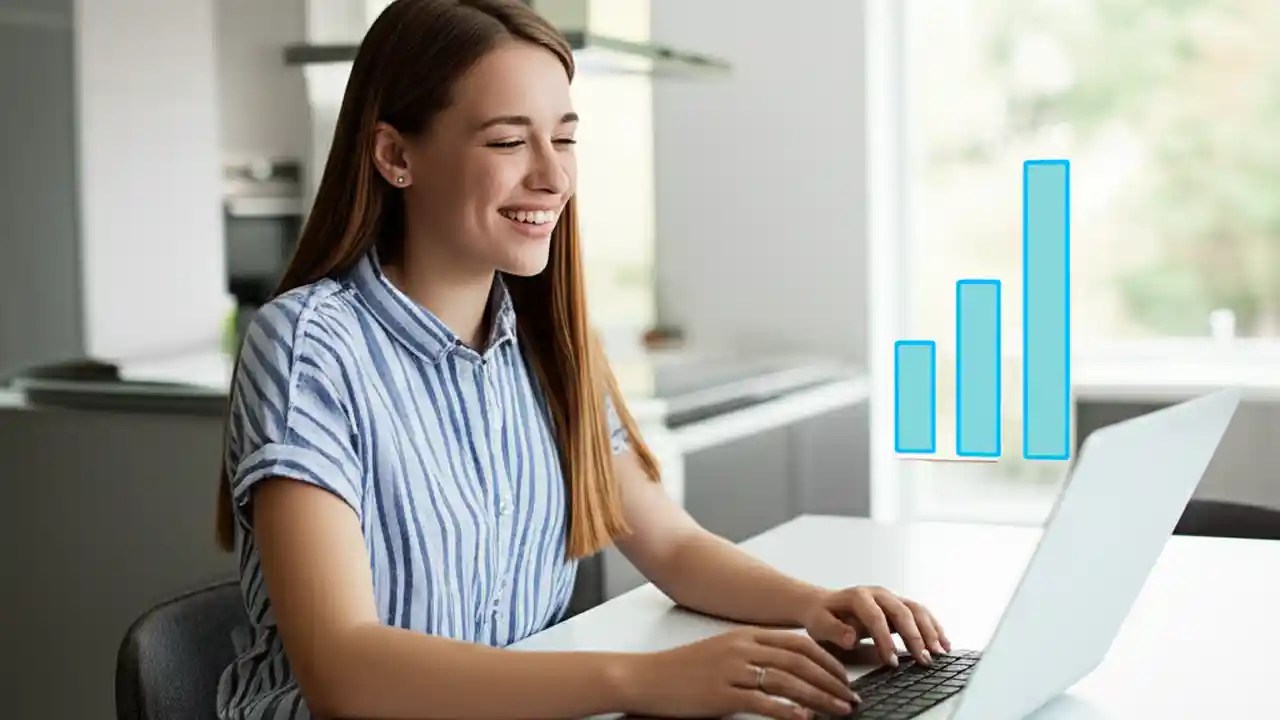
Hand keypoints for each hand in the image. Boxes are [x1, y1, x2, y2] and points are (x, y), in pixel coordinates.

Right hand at [623, 627, 860, 718]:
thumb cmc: (683, 668)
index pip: (798, 643)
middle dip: (831, 680)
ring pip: (788, 681)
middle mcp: (742, 648)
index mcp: (745, 635)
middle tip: (850, 697)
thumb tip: (788, 669)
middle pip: (800, 661)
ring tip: (839, 710)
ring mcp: (732, 670)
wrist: (647, 677)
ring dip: (819, 697)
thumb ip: (753, 654)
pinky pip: (763, 702)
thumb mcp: (722, 651)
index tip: (843, 677)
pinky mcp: (722, 694)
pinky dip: (788, 711)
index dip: (827, 660)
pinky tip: (804, 719)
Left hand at [800, 586, 950, 667]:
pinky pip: (920, 614)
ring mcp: (890, 598)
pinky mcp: (898, 605)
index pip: (875, 617)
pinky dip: (934, 628)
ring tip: (940, 653)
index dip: (885, 639)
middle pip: (902, 611)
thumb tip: (850, 637)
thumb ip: (834, 631)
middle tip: (924, 660)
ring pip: (916, 610)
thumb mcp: (819, 624)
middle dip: (915, 637)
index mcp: (858, 596)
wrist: (822, 605)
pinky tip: (944, 644)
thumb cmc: (821, 616)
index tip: (890, 661)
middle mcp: (878, 593)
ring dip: (930, 631)